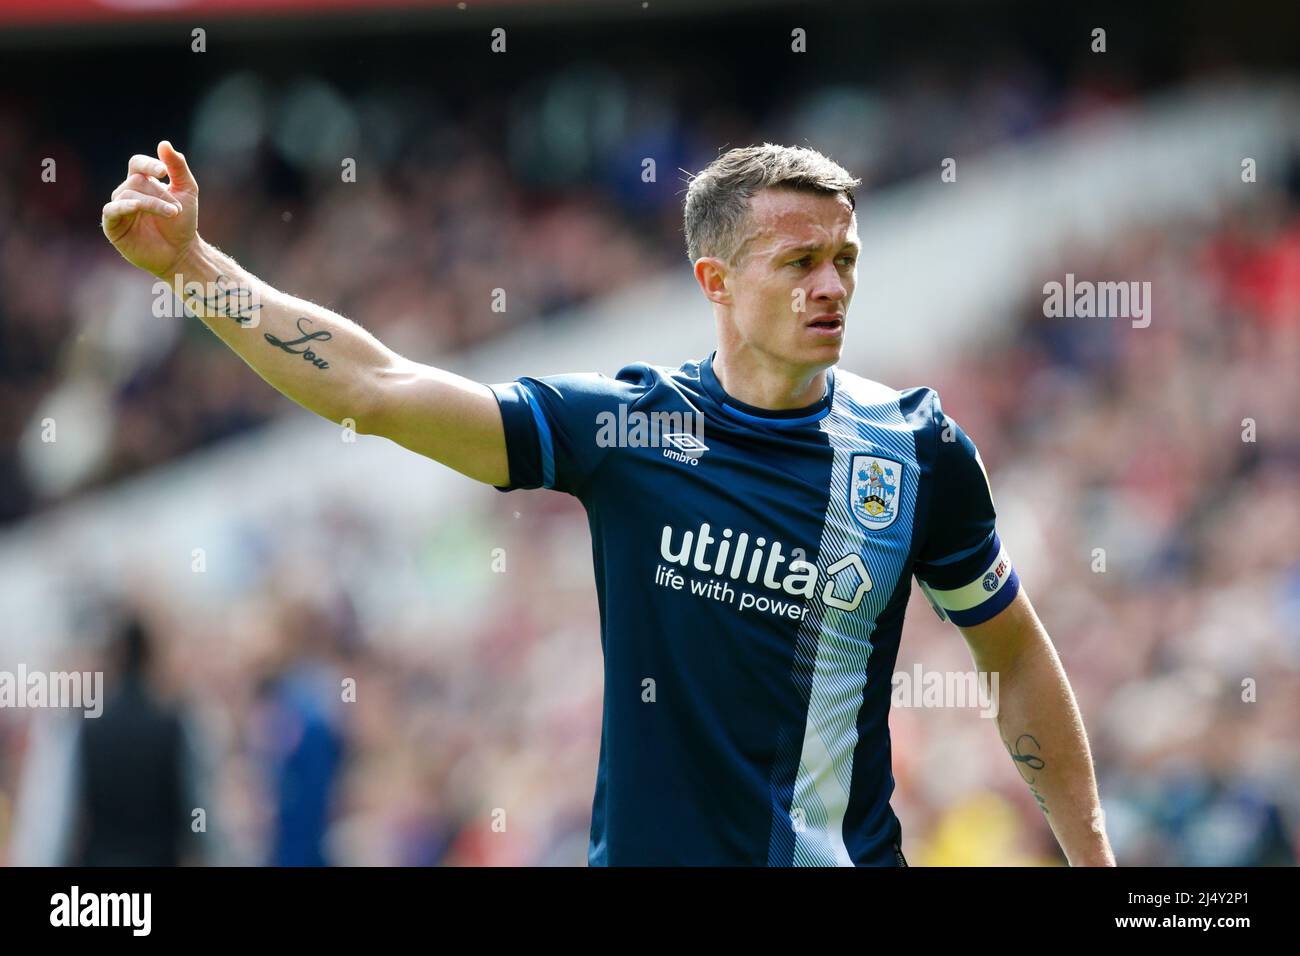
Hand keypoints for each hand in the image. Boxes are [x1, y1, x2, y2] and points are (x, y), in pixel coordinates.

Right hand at [101, 140, 199, 278]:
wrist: (182, 253)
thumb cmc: (184, 223)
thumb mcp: (186, 191)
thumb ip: (177, 167)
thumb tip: (164, 144)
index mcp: (142, 183)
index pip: (137, 164)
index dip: (148, 164)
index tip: (163, 171)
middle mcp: (127, 193)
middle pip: (136, 182)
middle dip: (159, 194)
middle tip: (177, 209)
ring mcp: (118, 209)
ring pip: (128, 195)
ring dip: (152, 203)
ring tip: (172, 214)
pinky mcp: (113, 227)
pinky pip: (111, 210)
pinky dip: (124, 206)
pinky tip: (137, 208)